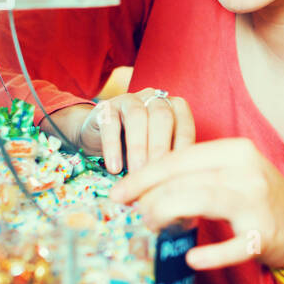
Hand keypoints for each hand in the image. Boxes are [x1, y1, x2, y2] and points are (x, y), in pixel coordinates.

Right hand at [73, 88, 194, 174]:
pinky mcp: (105, 107)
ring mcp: (129, 99)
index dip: (183, 149)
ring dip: (138, 147)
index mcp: (173, 108)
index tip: (180, 173)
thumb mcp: (156, 154)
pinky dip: (113, 147)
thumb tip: (180, 185)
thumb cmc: (136, 149)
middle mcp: (153, 99)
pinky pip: (110, 123)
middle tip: (156, 175)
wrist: (99, 138)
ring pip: (137, 117)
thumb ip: (169, 161)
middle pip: (162, 117)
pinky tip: (114, 168)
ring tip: (136, 173)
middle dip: (160, 148)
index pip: (184, 125)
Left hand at [108, 138, 283, 271]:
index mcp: (237, 150)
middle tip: (134, 215)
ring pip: (200, 200)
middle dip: (149, 197)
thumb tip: (142, 185)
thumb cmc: (258, 199)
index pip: (180, 158)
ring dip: (166, 214)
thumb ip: (196, 173)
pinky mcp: (263, 235)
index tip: (119, 192)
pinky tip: (191, 259)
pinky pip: (231, 246)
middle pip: (184, 179)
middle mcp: (248, 171)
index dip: (144, 176)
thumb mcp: (234, 173)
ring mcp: (257, 202)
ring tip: (152, 228)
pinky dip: (209, 255)